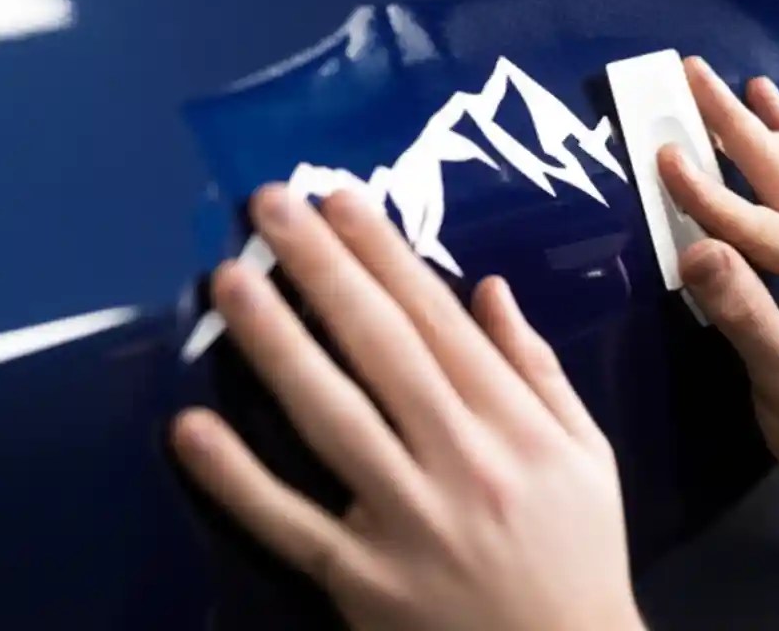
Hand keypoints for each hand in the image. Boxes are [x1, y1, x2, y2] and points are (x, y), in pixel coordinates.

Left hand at [172, 187, 642, 629]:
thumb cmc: (577, 552)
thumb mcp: (587, 454)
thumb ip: (536, 370)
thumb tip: (486, 290)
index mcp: (515, 426)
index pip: (437, 321)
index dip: (384, 254)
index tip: (340, 198)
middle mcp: (460, 460)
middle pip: (380, 348)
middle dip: (323, 267)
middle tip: (270, 204)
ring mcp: (406, 521)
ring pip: (330, 417)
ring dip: (275, 343)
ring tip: (229, 280)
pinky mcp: (361, 581)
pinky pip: (291, 523)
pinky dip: (238, 478)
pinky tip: (191, 426)